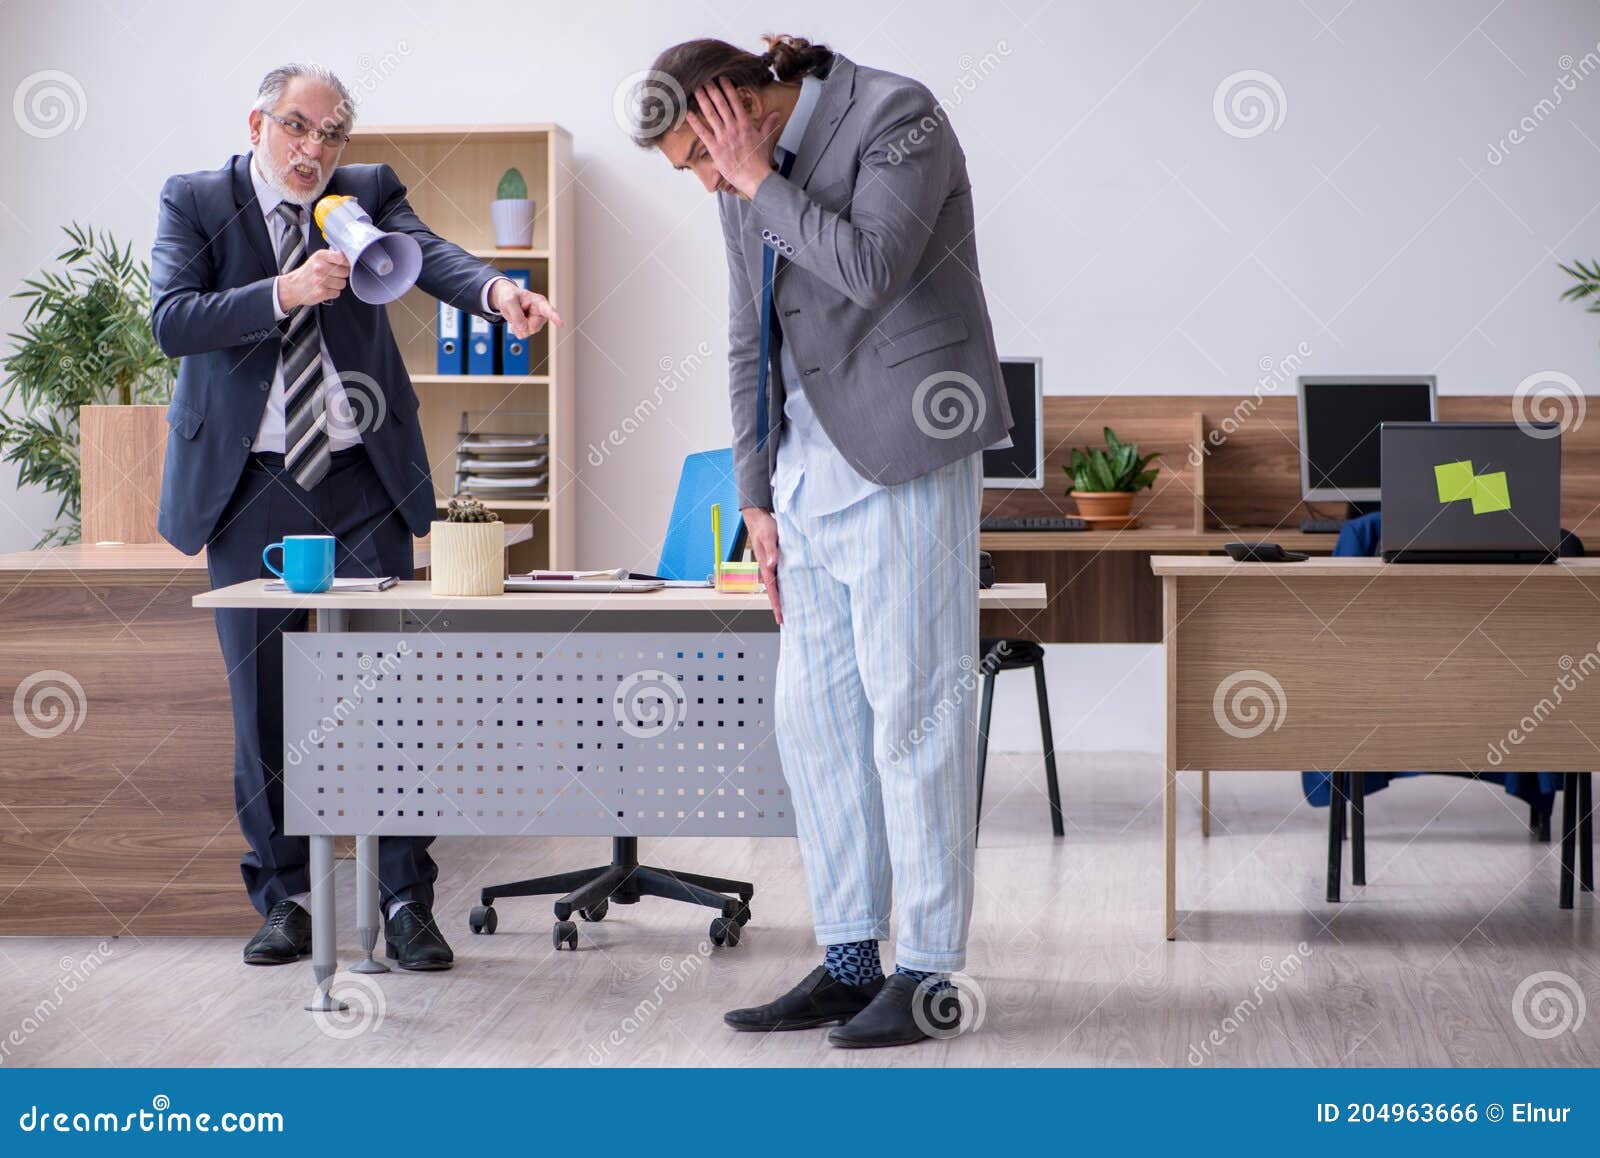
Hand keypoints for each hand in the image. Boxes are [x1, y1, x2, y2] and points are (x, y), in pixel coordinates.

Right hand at [277, 249, 348, 310]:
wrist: (293, 286)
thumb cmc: (308, 272)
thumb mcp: (317, 258)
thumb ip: (332, 256)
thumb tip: (349, 257)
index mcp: (320, 256)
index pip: (342, 258)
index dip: (346, 263)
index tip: (344, 265)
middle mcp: (320, 267)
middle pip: (345, 272)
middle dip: (341, 275)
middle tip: (332, 275)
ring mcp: (320, 280)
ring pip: (342, 283)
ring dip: (337, 285)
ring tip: (327, 282)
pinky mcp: (321, 292)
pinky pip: (337, 293)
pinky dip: (332, 292)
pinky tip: (325, 289)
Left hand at [490, 279, 562, 338]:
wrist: (506, 299)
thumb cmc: (510, 295)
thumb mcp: (509, 300)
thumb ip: (516, 313)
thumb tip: (523, 328)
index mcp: (539, 302)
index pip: (549, 311)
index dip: (555, 317)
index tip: (561, 324)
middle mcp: (541, 314)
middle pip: (534, 327)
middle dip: (522, 322)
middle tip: (518, 310)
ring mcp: (536, 322)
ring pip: (528, 332)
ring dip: (518, 325)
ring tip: (517, 313)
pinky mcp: (531, 329)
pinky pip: (522, 335)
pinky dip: (516, 329)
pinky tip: (516, 320)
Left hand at [685, 77, 782, 199]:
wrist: (754, 176)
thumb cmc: (759, 160)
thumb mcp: (765, 139)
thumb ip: (768, 124)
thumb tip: (776, 114)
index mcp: (745, 124)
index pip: (735, 102)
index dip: (728, 89)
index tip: (722, 79)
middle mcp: (733, 128)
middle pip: (721, 105)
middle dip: (713, 91)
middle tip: (705, 80)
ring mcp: (723, 137)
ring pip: (711, 115)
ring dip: (703, 101)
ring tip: (697, 90)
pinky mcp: (715, 148)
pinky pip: (703, 133)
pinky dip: (695, 123)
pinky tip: (689, 114)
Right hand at [741, 506, 781, 624]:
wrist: (758, 518)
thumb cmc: (763, 527)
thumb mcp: (768, 536)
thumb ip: (771, 550)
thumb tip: (772, 565)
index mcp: (765, 566)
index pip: (771, 590)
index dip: (776, 605)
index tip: (781, 618)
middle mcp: (768, 568)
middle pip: (775, 592)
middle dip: (780, 607)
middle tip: (787, 622)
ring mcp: (772, 565)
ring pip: (779, 586)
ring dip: (784, 598)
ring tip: (792, 610)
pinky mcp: (777, 560)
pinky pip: (782, 577)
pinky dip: (787, 586)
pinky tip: (794, 590)